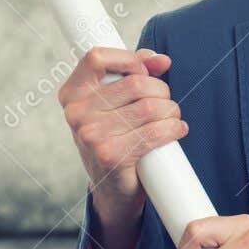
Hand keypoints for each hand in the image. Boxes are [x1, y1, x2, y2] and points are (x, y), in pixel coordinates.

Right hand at [58, 46, 185, 227]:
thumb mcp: (115, 102)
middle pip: (134, 82)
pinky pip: (155, 131)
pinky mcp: (111, 156)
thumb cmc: (115, 138)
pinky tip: (177, 130)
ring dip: (170, 111)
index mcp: (71, 93)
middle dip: (160, 90)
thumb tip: (161, 60)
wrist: (111, 191)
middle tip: (165, 102)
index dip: (128, 59)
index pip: (96, 57)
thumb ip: (133, 72)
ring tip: (172, 118)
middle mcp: (76, 112)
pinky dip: (173, 128)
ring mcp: (91, 135)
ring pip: (149, 107)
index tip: (144, 71)